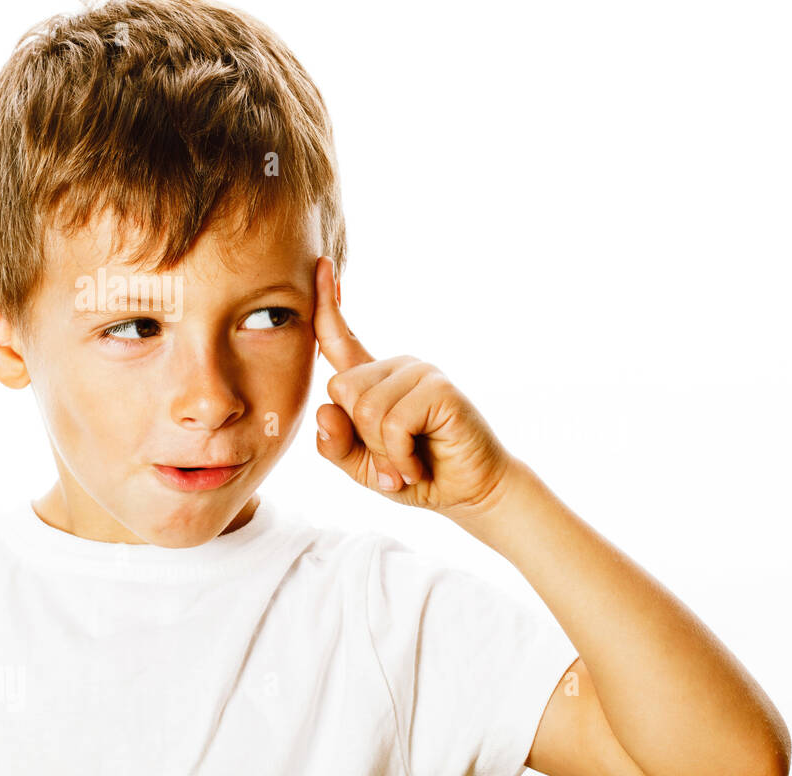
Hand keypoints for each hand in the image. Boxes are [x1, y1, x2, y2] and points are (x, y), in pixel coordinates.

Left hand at [312, 256, 517, 520]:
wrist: (470, 493)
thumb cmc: (419, 475)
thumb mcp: (364, 467)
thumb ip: (335, 444)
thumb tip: (325, 409)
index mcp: (374, 380)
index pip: (341, 338)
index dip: (326, 305)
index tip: (321, 265)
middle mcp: (396, 368)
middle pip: (341, 389)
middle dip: (360, 438)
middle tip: (391, 461)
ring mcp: (421, 373)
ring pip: (365, 408)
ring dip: (383, 452)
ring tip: (407, 465)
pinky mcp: (440, 388)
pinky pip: (393, 423)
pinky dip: (399, 456)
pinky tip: (418, 465)